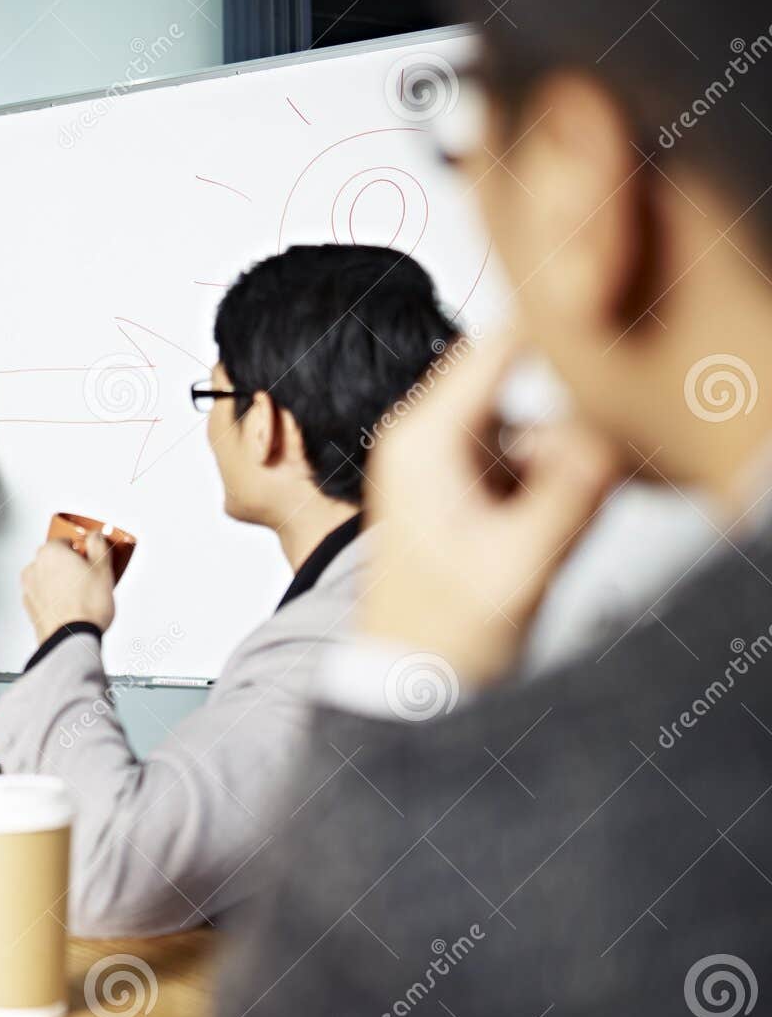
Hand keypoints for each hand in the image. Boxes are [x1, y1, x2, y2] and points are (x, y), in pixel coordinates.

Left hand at [20, 533, 115, 644]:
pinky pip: (44, 597)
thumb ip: (98, 545)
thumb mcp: (103, 568)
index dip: (80, 550)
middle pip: (53, 560)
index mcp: (50, 552)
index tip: (89, 557)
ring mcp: (29, 589)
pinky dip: (54, 599)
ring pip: (47, 579)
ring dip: (60, 583)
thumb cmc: (86, 606)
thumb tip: (95, 538)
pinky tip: (71, 608)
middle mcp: (34, 568)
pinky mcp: (30, 609)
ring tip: (81, 596)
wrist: (72, 639)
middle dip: (69, 566)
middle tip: (89, 578)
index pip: (64, 541)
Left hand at [359, 330, 620, 685]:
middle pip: (521, 383)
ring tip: (538, 534)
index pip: (496, 346)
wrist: (408, 681)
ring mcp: (442, 460)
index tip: (599, 355)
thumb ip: (571, 496)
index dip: (553, 335)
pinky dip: (548, 485)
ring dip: (559, 466)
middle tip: (558, 500)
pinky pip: (525, 459)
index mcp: (422, 439)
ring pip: (532, 426)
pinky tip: (536, 536)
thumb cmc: (440, 632)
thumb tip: (607, 439)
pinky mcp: (461, 484)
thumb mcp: (518, 566)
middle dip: (562, 429)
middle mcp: (424, 437)